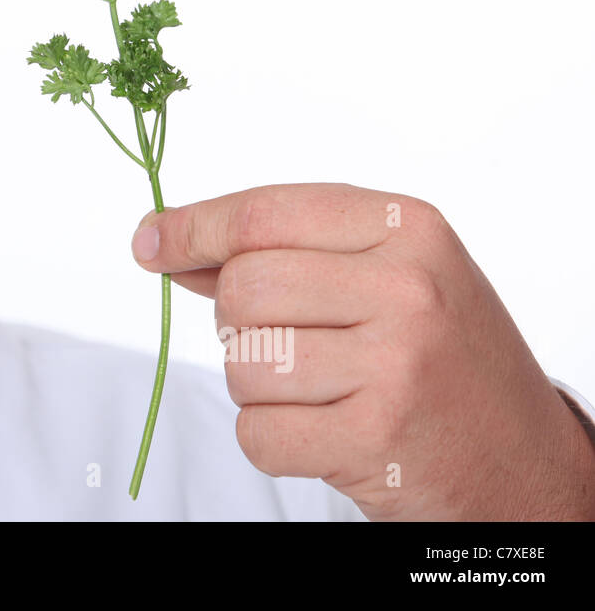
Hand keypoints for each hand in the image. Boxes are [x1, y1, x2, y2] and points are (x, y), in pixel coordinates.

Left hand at [130, 183, 594, 519]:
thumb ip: (281, 254)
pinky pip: (258, 433)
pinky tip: (326, 432)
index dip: (193, 228)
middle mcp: (407, 287)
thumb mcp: (385, 279)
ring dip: (260, 388)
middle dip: (238, 323)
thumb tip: (165, 243)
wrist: (525, 460)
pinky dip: (273, 439)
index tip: (149, 242)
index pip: (264, 214)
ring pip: (243, 365)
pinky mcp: (376, 438)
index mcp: (408, 229)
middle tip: (288, 342)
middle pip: (242, 289)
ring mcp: (396, 364)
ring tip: (322, 392)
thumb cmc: (441, 359)